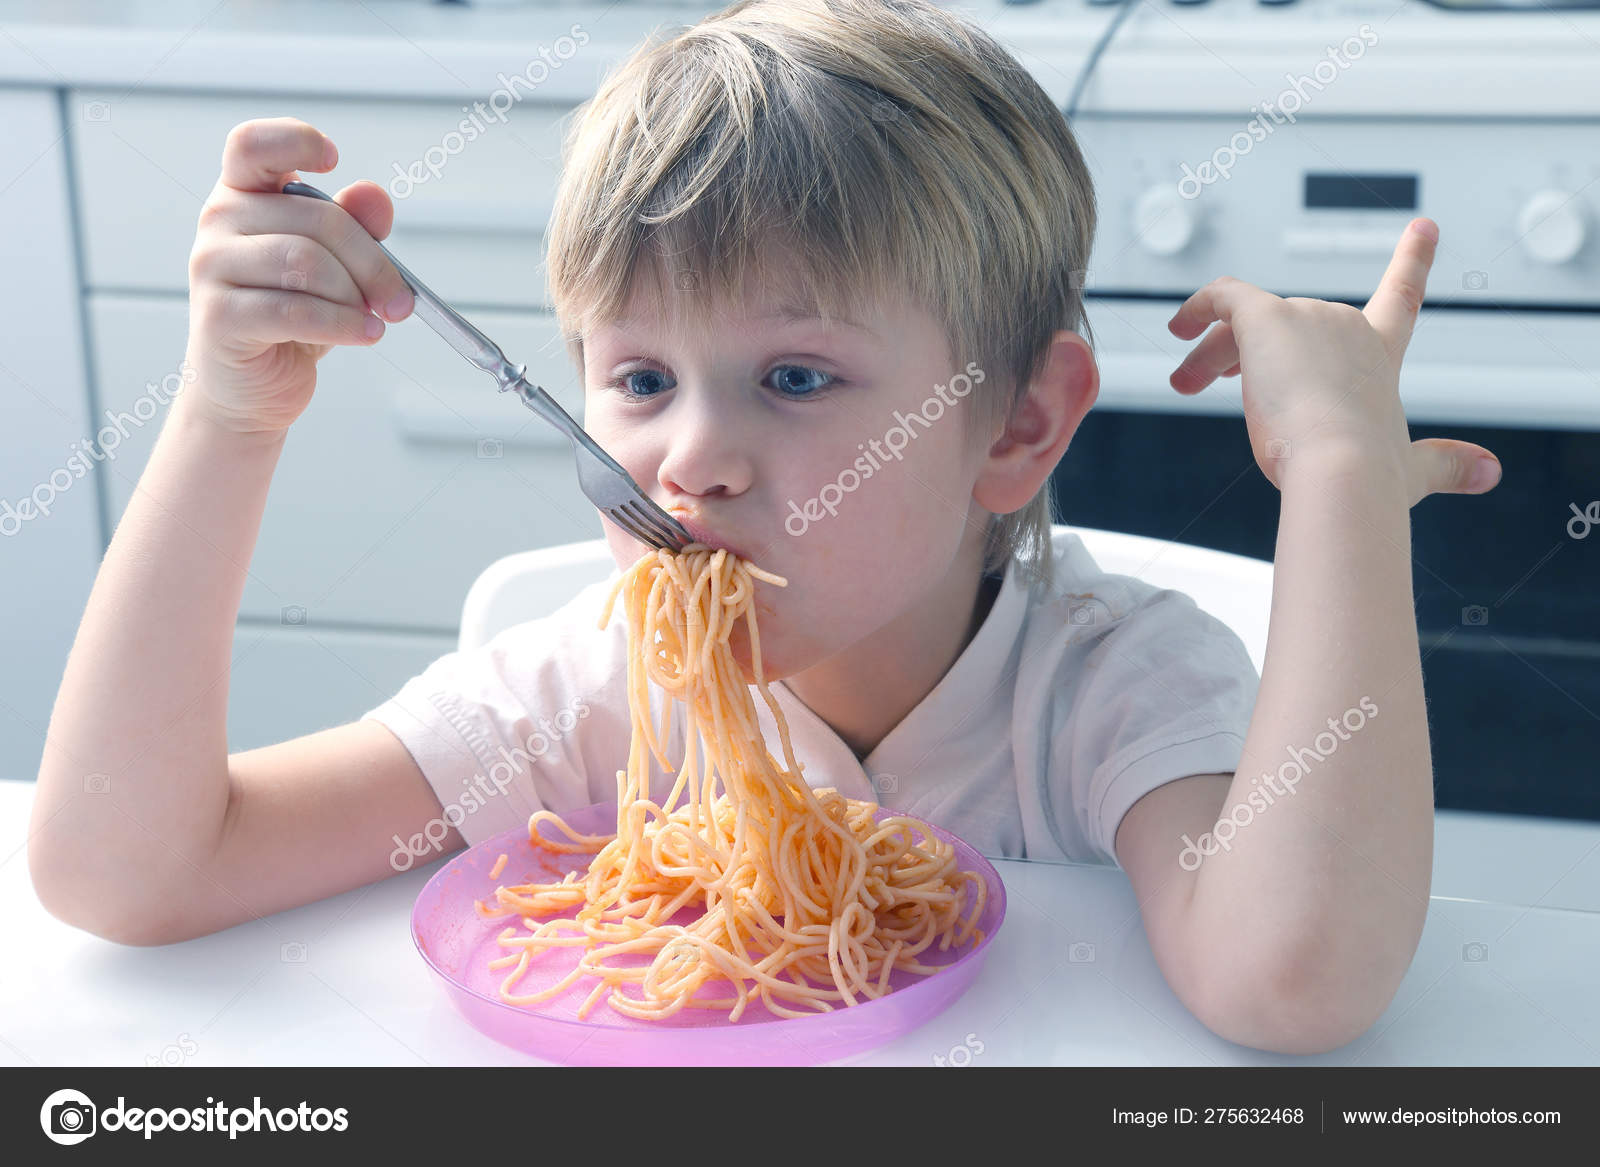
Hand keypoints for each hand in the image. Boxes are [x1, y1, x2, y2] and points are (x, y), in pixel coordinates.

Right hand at [182, 117, 413, 434]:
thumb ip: (354, 226)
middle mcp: (219, 221)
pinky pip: (295, 310)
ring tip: (375, 320)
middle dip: (373, 263)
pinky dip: (343, 324)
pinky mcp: (219, 316)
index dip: (295, 140)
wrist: (253, 386)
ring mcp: (212, 267)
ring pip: (307, 263)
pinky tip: (365, 334)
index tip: (335, 158)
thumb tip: (373, 197)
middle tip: (399, 300)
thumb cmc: (292, 318)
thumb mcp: (334, 267)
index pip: (254, 145)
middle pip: (316, 219)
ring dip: (356, 296)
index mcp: (243, 194)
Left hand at [1164, 218, 1501, 505]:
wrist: (1343, 469)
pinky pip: (1225, 295)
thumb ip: (1445, 466)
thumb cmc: (1371, 477)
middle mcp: (1346, 325)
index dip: (1412, 262)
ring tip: (1184, 384)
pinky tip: (1176, 326)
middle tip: (1204, 388)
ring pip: (1246, 327)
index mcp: (1379, 356)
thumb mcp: (1411, 472)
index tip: (1422, 227)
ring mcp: (1307, 315)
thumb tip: (1489, 474)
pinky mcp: (1266, 317)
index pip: (1398, 300)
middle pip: (1286, 330)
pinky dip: (1197, 305)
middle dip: (1245, 359)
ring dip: (1210, 353)